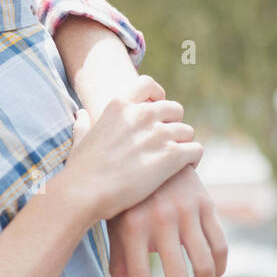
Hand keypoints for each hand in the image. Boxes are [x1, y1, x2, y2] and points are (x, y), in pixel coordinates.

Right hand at [65, 75, 202, 220]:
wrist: (84, 192)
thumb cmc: (80, 170)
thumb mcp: (80, 139)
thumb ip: (83, 124)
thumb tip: (82, 114)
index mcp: (119, 105)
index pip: (148, 84)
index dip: (157, 96)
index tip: (157, 111)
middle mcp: (141, 114)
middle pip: (174, 109)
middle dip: (173, 124)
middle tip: (167, 144)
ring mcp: (158, 134)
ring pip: (187, 131)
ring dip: (183, 144)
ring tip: (176, 161)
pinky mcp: (171, 155)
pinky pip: (196, 149)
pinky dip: (193, 159)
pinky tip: (184, 170)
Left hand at [108, 164, 228, 276]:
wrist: (147, 146)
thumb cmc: (126, 196)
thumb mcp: (115, 225)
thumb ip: (120, 264)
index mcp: (131, 228)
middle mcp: (160, 220)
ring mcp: (185, 211)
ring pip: (204, 264)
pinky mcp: (205, 203)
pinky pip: (219, 243)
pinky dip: (219, 266)